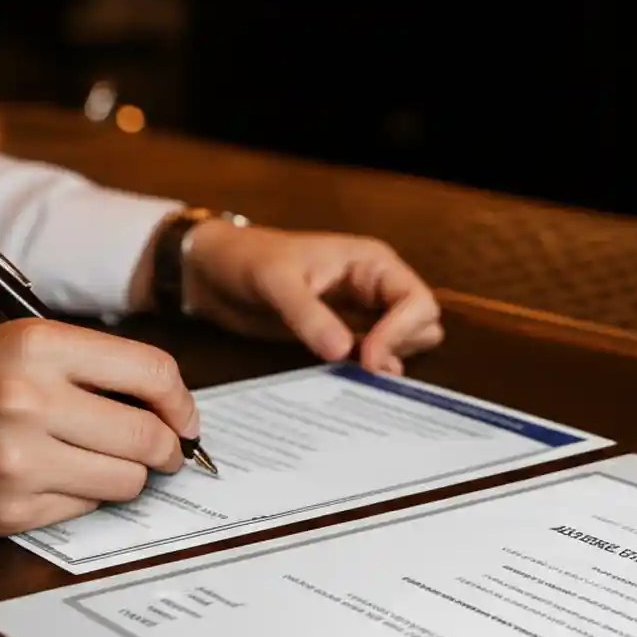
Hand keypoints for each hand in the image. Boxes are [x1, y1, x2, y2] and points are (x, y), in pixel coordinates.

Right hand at [0, 320, 198, 533]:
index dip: (182, 400)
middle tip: (165, 450)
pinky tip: (52, 478)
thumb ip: (91, 366)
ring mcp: (19, 461)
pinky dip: (83, 497)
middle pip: (148, 436)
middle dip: (168, 448)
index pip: (151, 372)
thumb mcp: (14, 344)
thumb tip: (166, 404)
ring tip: (100, 461)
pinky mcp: (9, 510)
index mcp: (37, 346)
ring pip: (126, 480)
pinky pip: (84, 508)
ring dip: (128, 475)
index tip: (187, 418)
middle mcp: (30, 400)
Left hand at [178, 222, 443, 374]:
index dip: (401, 332)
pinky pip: (375, 354)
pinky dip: (370, 369)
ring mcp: (362, 311)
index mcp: (371, 263)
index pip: (418, 301)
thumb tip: (344, 352)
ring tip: (356, 371)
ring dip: (388, 360)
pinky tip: (347, 376)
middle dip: (400, 347)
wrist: (214, 271)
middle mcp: (375, 286)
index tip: (367, 358)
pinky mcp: (343, 333)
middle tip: (362, 366)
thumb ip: (309, 316)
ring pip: (406, 342)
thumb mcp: (276, 283)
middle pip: (423, 324)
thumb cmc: (246, 260)